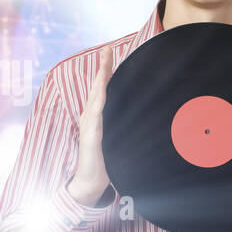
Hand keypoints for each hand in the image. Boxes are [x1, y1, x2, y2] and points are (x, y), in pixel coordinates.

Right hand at [66, 48, 113, 205]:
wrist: (91, 182)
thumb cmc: (106, 161)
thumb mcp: (117, 138)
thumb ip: (124, 125)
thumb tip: (142, 115)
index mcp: (97, 116)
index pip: (102, 89)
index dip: (105, 71)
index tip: (109, 53)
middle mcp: (90, 117)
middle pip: (97, 87)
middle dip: (102, 67)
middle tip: (106, 49)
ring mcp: (89, 126)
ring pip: (95, 97)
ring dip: (99, 80)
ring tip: (103, 63)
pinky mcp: (91, 138)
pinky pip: (94, 117)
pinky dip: (97, 104)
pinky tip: (100, 93)